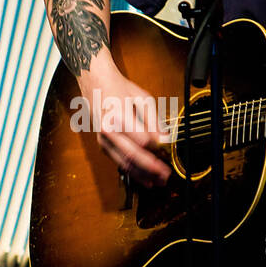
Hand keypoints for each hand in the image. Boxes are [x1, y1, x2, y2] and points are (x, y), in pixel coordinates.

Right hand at [81, 67, 172, 187]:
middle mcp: (107, 130)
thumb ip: (154, 121)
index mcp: (118, 116)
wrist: (95, 84)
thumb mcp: (142, 99)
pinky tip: (145, 178)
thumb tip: (165, 140)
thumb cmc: (119, 89)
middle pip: (132, 155)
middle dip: (152, 168)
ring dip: (143, 175)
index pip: (142, 140)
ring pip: (124, 163)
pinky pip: (119, 162)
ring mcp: (103, 140)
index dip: (158, 149)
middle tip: (166, 175)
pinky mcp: (102, 146)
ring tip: (158, 182)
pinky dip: (133, 172)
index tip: (170, 152)